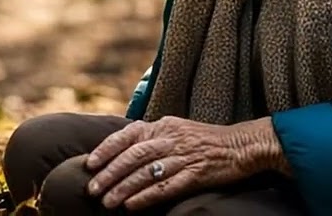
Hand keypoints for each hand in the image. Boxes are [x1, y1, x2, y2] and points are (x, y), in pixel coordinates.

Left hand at [84, 116, 284, 210]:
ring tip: (107, 202)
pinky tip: (133, 206)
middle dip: (110, 174)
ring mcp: (183, 156)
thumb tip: (121, 151)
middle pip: (133, 156)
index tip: (90, 164)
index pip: (127, 135)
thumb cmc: (205, 140)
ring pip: (146, 172)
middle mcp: (170, 138)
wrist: (242, 145)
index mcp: (162, 125)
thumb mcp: (176, 129)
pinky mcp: (197, 173)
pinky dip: (147, 196)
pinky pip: (167, 186)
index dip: (106, 149)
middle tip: (93, 189)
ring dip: (124, 188)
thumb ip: (151, 137)